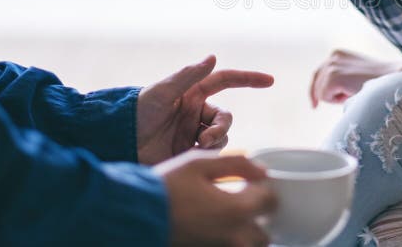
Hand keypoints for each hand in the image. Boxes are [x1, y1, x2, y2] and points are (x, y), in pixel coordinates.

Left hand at [137, 55, 273, 164]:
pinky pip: (209, 155)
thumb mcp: (162, 91)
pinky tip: (192, 156)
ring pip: (221, 138)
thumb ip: (188, 75)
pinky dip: (206, 156)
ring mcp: (193, 134)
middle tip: (206, 139)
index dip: (249, 79)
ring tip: (197, 148)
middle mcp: (196, 113)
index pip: (227, 81)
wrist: (119, 141)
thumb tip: (213, 57)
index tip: (270, 80)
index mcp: (193, 93)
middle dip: (221, 128)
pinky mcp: (188, 153)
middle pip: (225, 118)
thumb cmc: (137, 111)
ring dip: (214, 142)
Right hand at [156, 150, 276, 246]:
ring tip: (226, 218)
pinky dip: (228, 240)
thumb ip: (237, 164)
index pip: (270, 201)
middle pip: (265, 233)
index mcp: (236, 210)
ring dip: (245, 234)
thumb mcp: (200, 163)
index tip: (248, 183)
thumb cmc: (164, 188)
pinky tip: (212, 227)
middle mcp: (234, 237)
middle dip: (257, 218)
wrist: (131, 217)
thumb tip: (262, 171)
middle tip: (240, 202)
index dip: (262, 188)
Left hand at [309, 49, 401, 107]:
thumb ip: (343, 77)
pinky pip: (326, 98)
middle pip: (317, 84)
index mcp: (338, 54)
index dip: (315, 91)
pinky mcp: (332, 77)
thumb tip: (326, 94)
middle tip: (350, 96)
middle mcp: (332, 56)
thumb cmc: (379, 81)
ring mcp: (331, 65)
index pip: (318, 74)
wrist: (394, 79)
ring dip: (337, 98)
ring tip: (356, 91)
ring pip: (322, 93)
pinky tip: (353, 92)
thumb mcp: (357, 74)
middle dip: (330, 95)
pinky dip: (338, 100)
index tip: (314, 105)